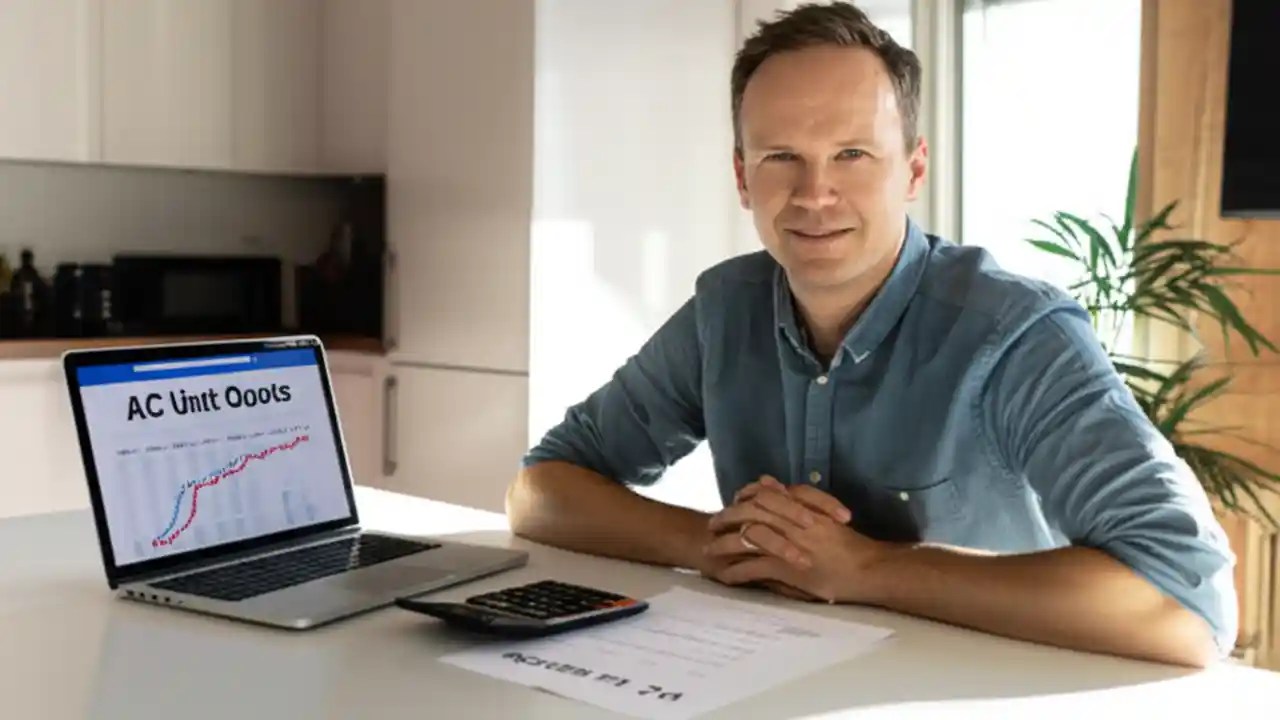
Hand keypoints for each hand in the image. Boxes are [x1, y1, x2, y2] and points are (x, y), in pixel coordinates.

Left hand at [704, 479, 891, 603]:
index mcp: (802, 508)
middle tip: (711, 524)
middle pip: (750, 513)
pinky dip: (737, 572)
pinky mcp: (787, 569)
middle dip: (727, 517)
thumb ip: (799, 501)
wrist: (868, 569)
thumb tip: (771, 485)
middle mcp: (793, 522)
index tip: (734, 500)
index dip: (746, 496)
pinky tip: (725, 577)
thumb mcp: (825, 516)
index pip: (766, 495)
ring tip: (709, 551)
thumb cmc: (851, 546)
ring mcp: (788, 545)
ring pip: (746, 539)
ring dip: (723, 545)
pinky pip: (754, 568)